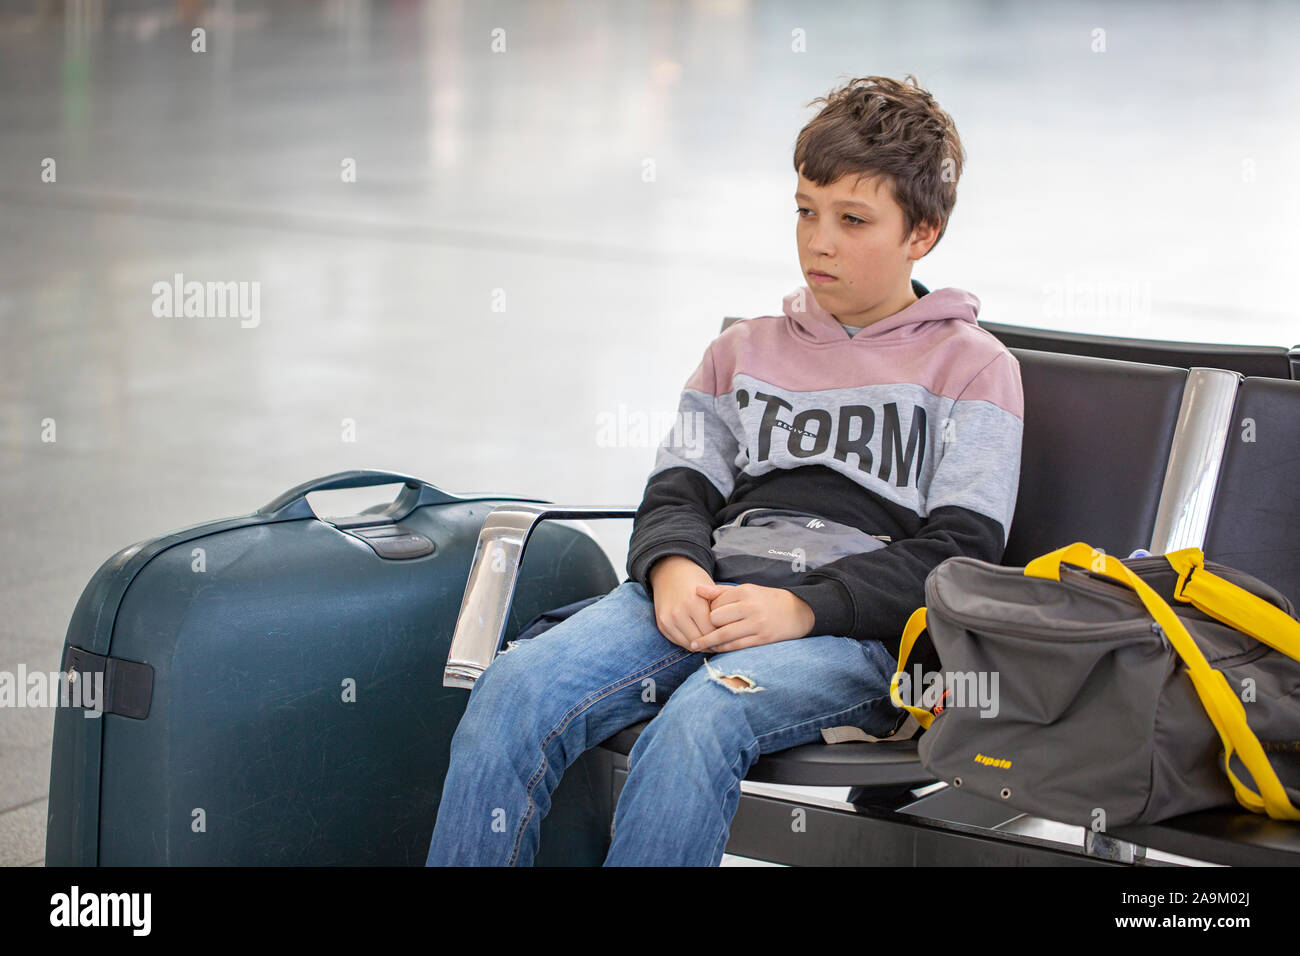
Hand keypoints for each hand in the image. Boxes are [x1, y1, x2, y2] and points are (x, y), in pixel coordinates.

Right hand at [647, 555, 723, 651]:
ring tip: (712, 643)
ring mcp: (668, 620)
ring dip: (700, 646)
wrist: (670, 573)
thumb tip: (731, 634)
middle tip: (723, 644)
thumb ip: (721, 610)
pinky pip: (678, 642)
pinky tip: (698, 638)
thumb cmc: (696, 581)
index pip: (711, 631)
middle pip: (700, 640)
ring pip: (689, 645)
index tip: (730, 637)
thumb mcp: (712, 590)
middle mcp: (678, 613)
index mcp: (693, 603)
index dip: (722, 636)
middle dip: (712, 644)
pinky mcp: (662, 625)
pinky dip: (689, 642)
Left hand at [688, 582, 815, 652]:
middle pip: (716, 618)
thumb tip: (697, 589)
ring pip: (724, 634)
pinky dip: (723, 649)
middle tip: (698, 631)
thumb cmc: (766, 601)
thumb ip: (721, 591)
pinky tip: (715, 650)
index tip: (700, 617)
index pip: (715, 602)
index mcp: (745, 591)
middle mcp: (750, 606)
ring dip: (708, 642)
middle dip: (707, 625)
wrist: (798, 611)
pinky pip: (736, 646)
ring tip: (696, 645)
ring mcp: (757, 623)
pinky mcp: (763, 638)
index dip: (706, 611)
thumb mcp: (746, 591)